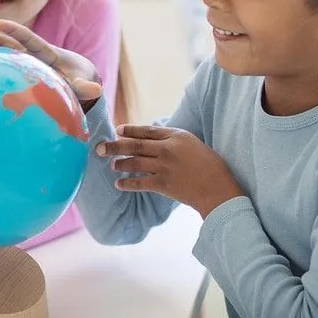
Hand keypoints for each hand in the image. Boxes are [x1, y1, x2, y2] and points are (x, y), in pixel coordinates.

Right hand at [0, 19, 101, 108]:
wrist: (74, 78)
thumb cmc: (77, 80)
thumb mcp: (81, 83)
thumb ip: (85, 87)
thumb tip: (96, 90)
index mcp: (45, 53)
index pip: (28, 39)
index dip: (14, 31)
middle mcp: (28, 53)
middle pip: (4, 42)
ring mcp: (18, 61)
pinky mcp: (12, 70)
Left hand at [97, 125, 244, 218]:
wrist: (217, 187)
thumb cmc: (209, 164)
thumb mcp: (192, 143)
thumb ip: (172, 139)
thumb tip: (152, 140)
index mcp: (175, 136)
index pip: (147, 130)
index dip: (130, 130)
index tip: (117, 130)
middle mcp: (167, 149)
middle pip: (135, 145)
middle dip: (115, 145)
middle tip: (100, 146)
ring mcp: (164, 167)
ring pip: (134, 163)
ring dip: (119, 164)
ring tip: (111, 165)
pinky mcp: (163, 184)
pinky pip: (139, 183)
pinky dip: (126, 183)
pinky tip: (118, 183)